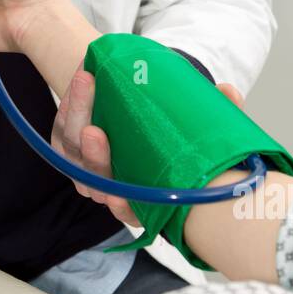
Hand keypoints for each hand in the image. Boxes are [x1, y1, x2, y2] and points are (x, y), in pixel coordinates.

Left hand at [52, 68, 246, 228]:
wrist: (143, 117)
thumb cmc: (175, 135)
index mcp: (144, 199)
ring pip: (74, 152)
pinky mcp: (71, 146)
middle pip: (95, 180)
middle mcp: (111, 189)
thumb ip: (218, 111)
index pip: (129, 211)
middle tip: (95, 131)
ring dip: (77, 116)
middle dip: (94, 157)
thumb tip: (230, 92)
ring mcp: (87, 168)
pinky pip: (63, 131)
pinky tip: (80, 83)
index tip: (118, 197)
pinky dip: (70, 107)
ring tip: (85, 82)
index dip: (122, 207)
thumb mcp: (202, 127)